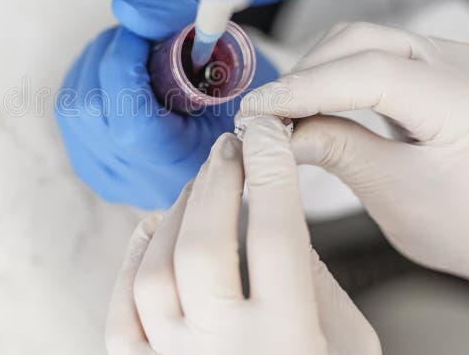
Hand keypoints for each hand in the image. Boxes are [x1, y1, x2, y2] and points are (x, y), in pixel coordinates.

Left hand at [55, 0, 276, 209]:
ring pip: (73, 101)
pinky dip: (93, 78)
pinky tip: (123, 73)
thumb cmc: (243, 105)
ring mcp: (106, 175)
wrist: (239, 150)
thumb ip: (180, 26)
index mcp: (179, 167)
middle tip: (147, 34)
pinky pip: (71, 109)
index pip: (128, 117)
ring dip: (101, 61)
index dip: (127, 56)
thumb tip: (123, 6)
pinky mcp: (89, 164)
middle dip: (112, 51)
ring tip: (140, 53)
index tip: (148, 26)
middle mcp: (134, 180)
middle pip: (90, 104)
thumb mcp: (233, 61)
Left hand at [105, 118, 380, 354]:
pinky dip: (130, 262)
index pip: (278, 234)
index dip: (271, 172)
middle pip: (205, 244)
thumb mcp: (349, 345)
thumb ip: (314, 283)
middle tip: (230, 149)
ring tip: (198, 186)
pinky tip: (148, 229)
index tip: (268, 134)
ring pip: (155, 272)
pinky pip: (120, 313)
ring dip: (175, 216)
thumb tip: (273, 217)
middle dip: (218, 183)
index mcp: (291, 343)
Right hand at [240, 22, 468, 312]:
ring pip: (360, 39)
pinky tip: (308, 100)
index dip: (306, 87)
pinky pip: (370, 49)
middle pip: (362, 43)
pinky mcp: (432, 59)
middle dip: (304, 76)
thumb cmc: (458, 224)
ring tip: (281, 111)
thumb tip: (272, 131)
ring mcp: (450, 55)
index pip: (372, 73)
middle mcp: (463, 64)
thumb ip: (333, 149)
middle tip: (262, 114)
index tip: (257, 110)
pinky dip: (331, 72)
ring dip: (313, 71)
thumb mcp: (391, 194)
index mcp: (465, 102)